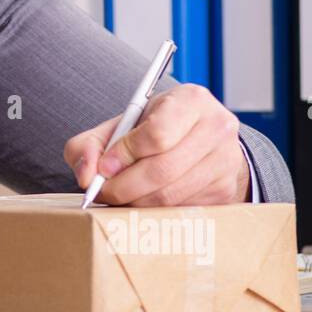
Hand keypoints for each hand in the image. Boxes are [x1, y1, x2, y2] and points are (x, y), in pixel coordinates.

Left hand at [63, 83, 248, 206]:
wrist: (204, 142)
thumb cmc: (158, 130)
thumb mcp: (123, 125)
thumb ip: (90, 144)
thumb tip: (86, 175)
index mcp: (191, 100)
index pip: (157, 134)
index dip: (124, 155)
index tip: (104, 167)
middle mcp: (216, 127)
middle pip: (163, 170)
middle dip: (124, 186)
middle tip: (104, 191)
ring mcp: (225, 161)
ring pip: (170, 195)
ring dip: (136, 202)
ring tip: (121, 195)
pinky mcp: (225, 191)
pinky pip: (181, 211)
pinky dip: (155, 211)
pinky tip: (144, 200)